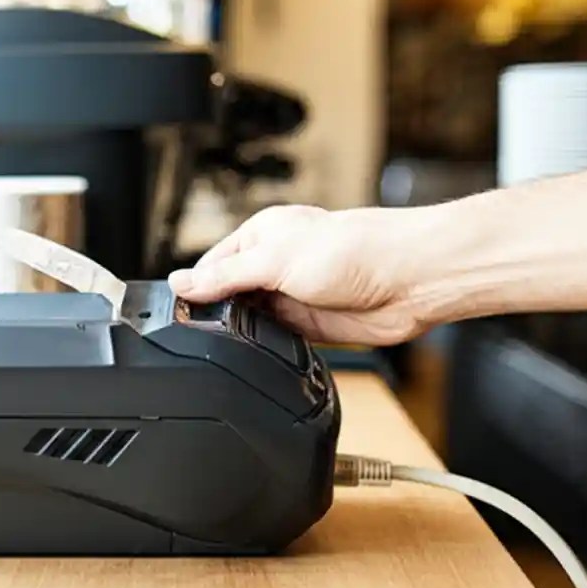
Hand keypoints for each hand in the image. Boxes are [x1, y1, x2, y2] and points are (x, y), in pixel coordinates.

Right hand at [167, 205, 429, 345]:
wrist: (409, 280)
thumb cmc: (357, 250)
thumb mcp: (276, 258)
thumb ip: (226, 275)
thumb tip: (182, 283)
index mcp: (262, 235)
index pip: (212, 265)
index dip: (194, 288)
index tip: (177, 312)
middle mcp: (274, 264)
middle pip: (227, 295)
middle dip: (216, 312)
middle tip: (200, 332)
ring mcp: (291, 295)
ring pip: (249, 320)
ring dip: (242, 331)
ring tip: (231, 341)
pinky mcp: (308, 325)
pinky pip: (274, 340)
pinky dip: (265, 347)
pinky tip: (258, 352)